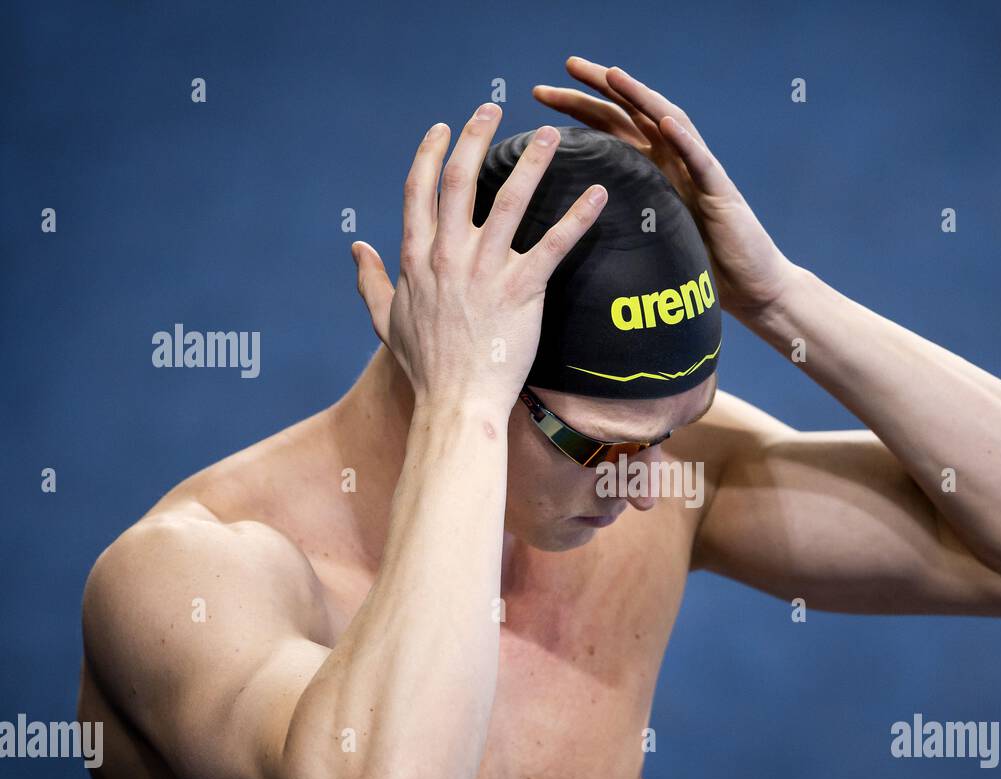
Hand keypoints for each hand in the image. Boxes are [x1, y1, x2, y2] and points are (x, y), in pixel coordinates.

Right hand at [351, 103, 608, 415]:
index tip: (443, 128)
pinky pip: (553, 244)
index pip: (420, 190)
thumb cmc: (423, 368)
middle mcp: (449, 255)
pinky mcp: (521, 290)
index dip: (431, 153)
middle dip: (476, 137)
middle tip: (492, 108)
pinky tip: (597, 194)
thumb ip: (371, 281)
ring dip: (532, 162)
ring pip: (510, 200)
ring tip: (550, 136)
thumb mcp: (385, 321)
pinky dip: (578, 217)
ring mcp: (485, 271)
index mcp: (416, 258)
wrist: (455, 402)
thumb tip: (357, 248)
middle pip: (462, 180)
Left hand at [534, 57, 796, 324]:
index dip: (577, 107)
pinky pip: (700, 161)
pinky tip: (665, 122)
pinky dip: (683, 139)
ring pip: (667, 123)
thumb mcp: (641, 241)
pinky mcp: (720, 192)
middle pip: (632, 113)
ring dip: (641, 97)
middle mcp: (672, 162)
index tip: (539, 93)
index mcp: (649, 170)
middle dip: (600, 88)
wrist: (746, 288)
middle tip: (566, 66)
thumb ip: (612, 223)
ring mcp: (697, 172)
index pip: (609, 127)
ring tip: (614, 76)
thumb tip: (562, 228)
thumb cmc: (694, 267)